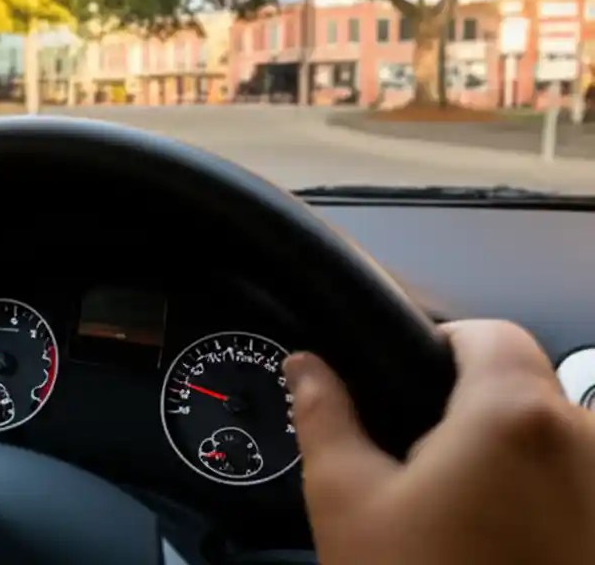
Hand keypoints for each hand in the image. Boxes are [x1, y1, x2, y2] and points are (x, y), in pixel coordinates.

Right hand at [286, 320, 594, 563]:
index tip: (409, 377)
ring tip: (458, 521)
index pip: (486, 332)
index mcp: (513, 415)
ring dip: (509, 459)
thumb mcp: (347, 501)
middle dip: (468, 411)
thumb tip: (307, 370)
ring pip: (552, 442)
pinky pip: (573, 489)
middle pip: (521, 386)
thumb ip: (323, 415)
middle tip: (420, 468)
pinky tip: (495, 544)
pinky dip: (540, 500)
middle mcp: (584, 444)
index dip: (438, 344)